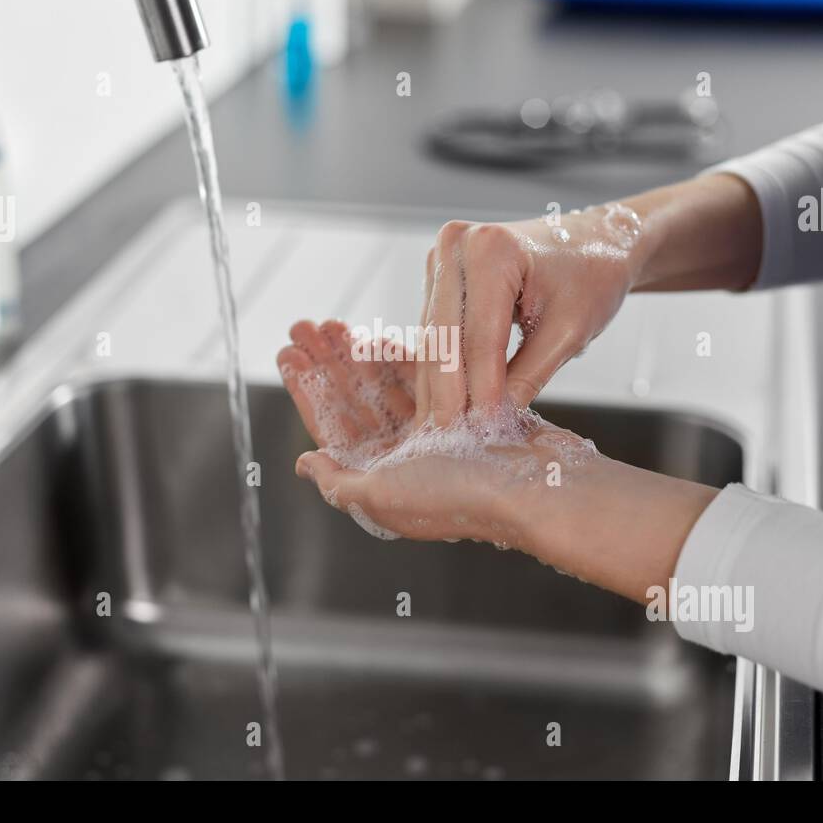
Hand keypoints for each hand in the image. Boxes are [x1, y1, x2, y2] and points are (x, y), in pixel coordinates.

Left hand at [277, 318, 592, 546]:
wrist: (535, 488)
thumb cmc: (461, 497)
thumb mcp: (384, 497)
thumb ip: (340, 483)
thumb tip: (304, 463)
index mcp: (381, 479)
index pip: (331, 427)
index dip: (306, 388)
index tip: (288, 351)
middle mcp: (404, 459)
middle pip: (353, 402)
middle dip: (328, 364)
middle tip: (305, 326)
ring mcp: (435, 436)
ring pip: (384, 387)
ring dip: (358, 357)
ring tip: (335, 325)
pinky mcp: (464, 413)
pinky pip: (424, 379)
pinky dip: (400, 359)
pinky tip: (381, 337)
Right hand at [417, 202, 648, 425]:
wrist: (596, 241)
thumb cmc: (593, 274)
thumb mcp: (569, 330)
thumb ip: (529, 376)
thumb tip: (493, 420)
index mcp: (493, 249)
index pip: (479, 336)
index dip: (479, 389)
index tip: (481, 430)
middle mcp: (457, 245)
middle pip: (444, 337)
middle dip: (448, 394)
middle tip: (449, 439)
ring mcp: (443, 256)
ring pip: (433, 337)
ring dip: (438, 385)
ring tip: (443, 429)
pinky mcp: (440, 273)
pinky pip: (436, 329)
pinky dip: (442, 366)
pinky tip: (444, 401)